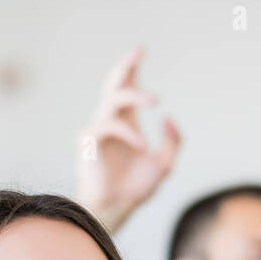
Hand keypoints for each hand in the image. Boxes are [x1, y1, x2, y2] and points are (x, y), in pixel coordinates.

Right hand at [74, 45, 180, 233]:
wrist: (116, 209)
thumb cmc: (136, 189)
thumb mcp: (164, 164)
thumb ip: (172, 141)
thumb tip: (167, 116)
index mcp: (126, 124)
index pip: (127, 89)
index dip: (132, 69)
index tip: (140, 50)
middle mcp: (111, 123)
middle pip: (114, 84)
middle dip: (125, 66)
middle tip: (138, 50)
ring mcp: (98, 130)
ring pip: (112, 99)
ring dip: (135, 96)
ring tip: (155, 100)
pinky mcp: (88, 141)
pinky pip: (109, 125)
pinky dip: (128, 132)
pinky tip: (141, 146)